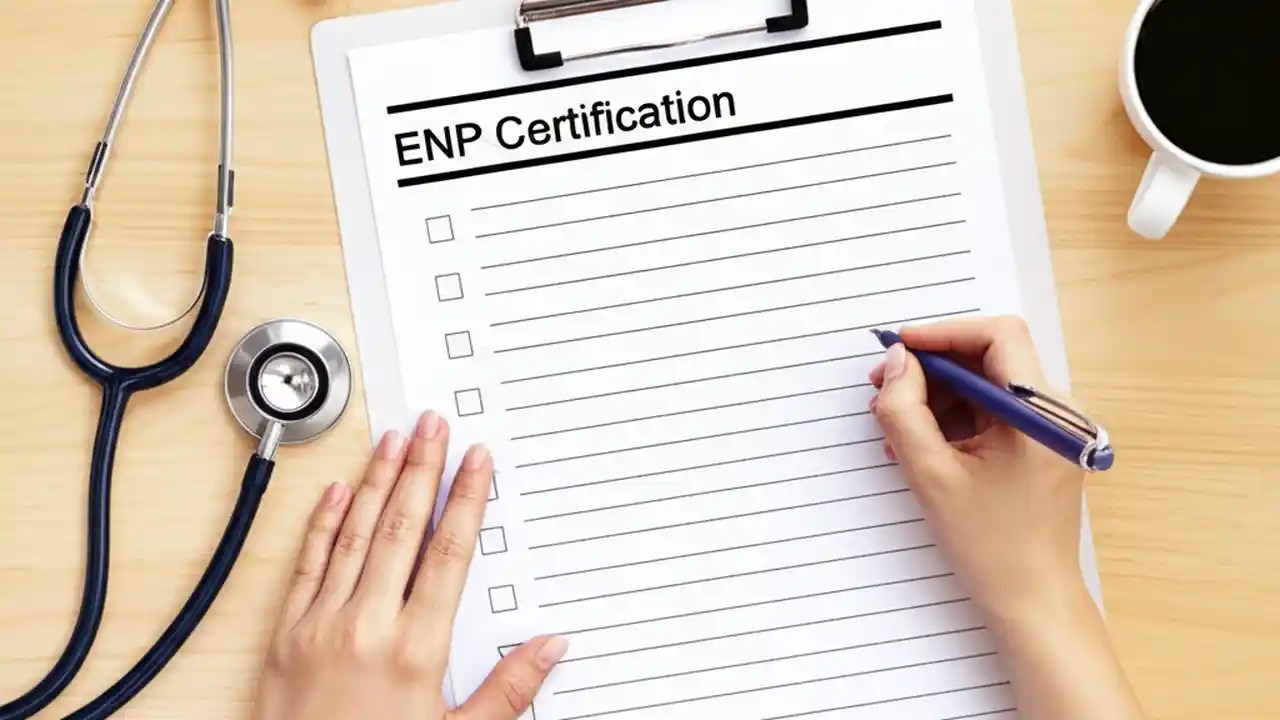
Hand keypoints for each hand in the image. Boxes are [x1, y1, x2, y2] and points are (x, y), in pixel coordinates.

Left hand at [253, 412, 567, 719]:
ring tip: (394, 439)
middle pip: (402, 528)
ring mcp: (322, 624)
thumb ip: (508, 689)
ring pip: (354, 534)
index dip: (467, 499)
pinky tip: (335, 491)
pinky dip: (322, 523)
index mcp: (416, 649)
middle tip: (434, 424)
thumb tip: (551, 646)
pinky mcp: (286, 633)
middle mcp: (367, 625)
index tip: (477, 461)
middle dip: (422, 469)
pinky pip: (307, 563)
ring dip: (376, 480)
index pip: (449, 553)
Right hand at [869, 316, 1086, 624]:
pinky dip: (954, 419)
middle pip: (989, 358)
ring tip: (894, 424)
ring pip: (986, 385)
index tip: (902, 347)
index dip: (944, 332)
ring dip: (938, 396)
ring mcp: (1050, 430)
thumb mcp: (931, 475)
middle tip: (885, 385)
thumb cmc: (990, 547)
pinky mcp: (1039, 446)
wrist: (1031, 600)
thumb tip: (897, 362)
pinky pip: (992, 413)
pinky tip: (919, 443)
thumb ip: (905, 411)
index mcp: (1043, 414)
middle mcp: (1057, 413)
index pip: (998, 336)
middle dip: (933, 367)